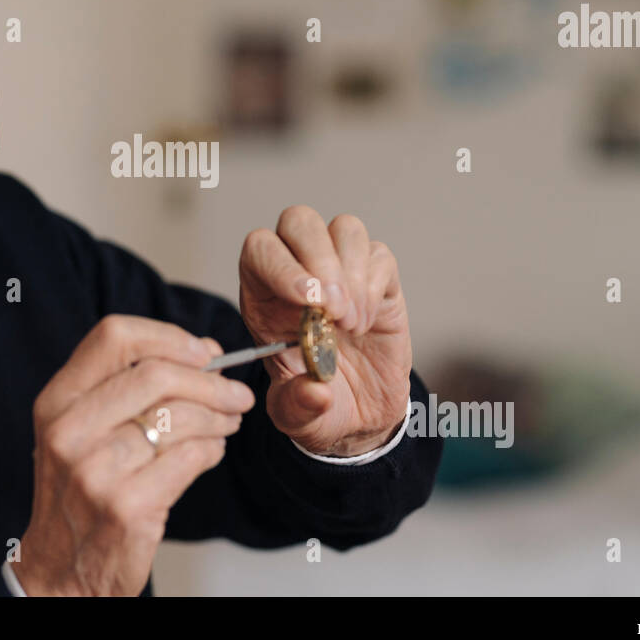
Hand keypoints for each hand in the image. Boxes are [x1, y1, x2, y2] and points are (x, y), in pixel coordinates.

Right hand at [14, 315, 255, 595]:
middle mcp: (67, 432)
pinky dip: (212, 450)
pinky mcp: (126, 507)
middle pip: (155, 374)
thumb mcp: (81, 432)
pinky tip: (210, 453)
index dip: (168, 337)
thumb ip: (131, 387)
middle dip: (210, 381)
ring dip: (218, 417)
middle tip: (235, 394)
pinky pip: (191, 459)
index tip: (204, 353)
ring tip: (228, 423)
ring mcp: (95, 471)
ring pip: (179, 418)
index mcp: (56, 402)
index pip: (113, 337)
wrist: (60, 574)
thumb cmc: (79, 495)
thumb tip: (206, 352)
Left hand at [239, 206, 411, 457]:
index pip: (260, 249)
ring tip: (349, 325)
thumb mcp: (295, 418)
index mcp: (263, 296)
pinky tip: (366, 324)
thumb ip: (298, 406)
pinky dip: (375, 287)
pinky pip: (379, 255)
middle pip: (299, 221)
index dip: (279, 264)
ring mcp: (340, 271)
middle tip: (333, 310)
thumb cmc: (316, 407)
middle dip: (318, 259)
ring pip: (343, 228)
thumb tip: (317, 391)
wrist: (361, 417)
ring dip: (351, 275)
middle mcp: (298, 272)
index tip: (306, 300)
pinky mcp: (378, 278)